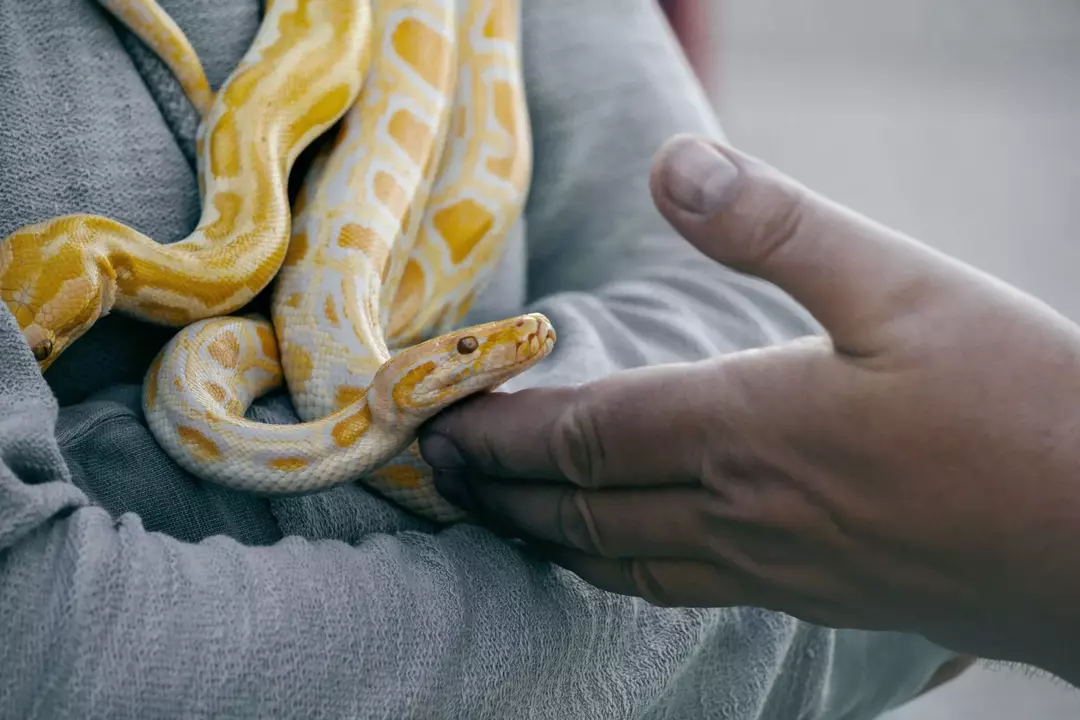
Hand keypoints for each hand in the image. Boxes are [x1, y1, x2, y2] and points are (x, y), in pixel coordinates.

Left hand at [417, 135, 1079, 682]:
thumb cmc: (1019, 407)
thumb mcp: (901, 286)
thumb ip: (777, 227)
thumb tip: (677, 167)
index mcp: (747, 429)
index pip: (585, 438)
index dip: (504, 432)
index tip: (441, 425)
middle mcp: (741, 510)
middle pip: (584, 509)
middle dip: (503, 492)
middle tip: (440, 479)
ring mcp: (775, 567)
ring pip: (624, 562)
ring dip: (550, 540)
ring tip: (504, 523)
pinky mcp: (814, 597)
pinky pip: (683, 591)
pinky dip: (623, 573)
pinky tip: (621, 563)